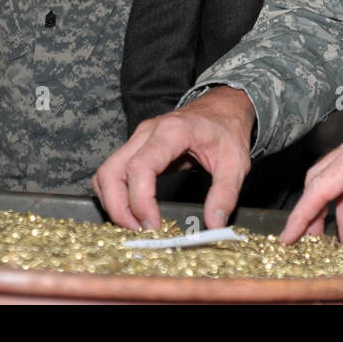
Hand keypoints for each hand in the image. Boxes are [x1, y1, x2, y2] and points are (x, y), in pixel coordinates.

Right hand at [92, 86, 255, 230]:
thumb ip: (225, 194)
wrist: (221, 109)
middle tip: (139, 232)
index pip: (140, 167)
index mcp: (172, 132)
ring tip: (136, 226)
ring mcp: (138, 139)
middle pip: (112, 171)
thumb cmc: (227, 130)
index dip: (140, 201)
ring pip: (106, 173)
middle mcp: (147, 133)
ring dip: (113, 203)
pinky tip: (131, 211)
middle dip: (118, 208)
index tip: (153, 226)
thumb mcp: (236, 162)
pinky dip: (114, 194)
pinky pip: (112, 172)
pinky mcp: (135, 147)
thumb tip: (214, 225)